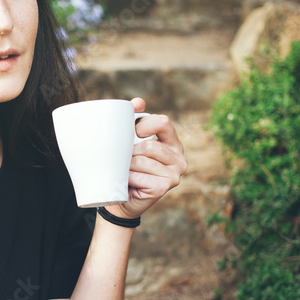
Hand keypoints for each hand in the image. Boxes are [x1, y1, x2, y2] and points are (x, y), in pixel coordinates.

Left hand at [104, 98, 186, 220]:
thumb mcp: (130, 141)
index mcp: (173, 143)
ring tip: (126, 172)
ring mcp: (174, 175)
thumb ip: (135, 119)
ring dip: (127, 166)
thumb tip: (138, 101)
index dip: (144, 124)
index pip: (163, 122)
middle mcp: (179, 159)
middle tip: (124, 160)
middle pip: (149, 144)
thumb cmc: (126, 167)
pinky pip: (139, 176)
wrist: (120, 198)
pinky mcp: (164, 187)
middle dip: (130, 151)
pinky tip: (129, 183)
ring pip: (142, 160)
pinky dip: (128, 178)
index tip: (132, 133)